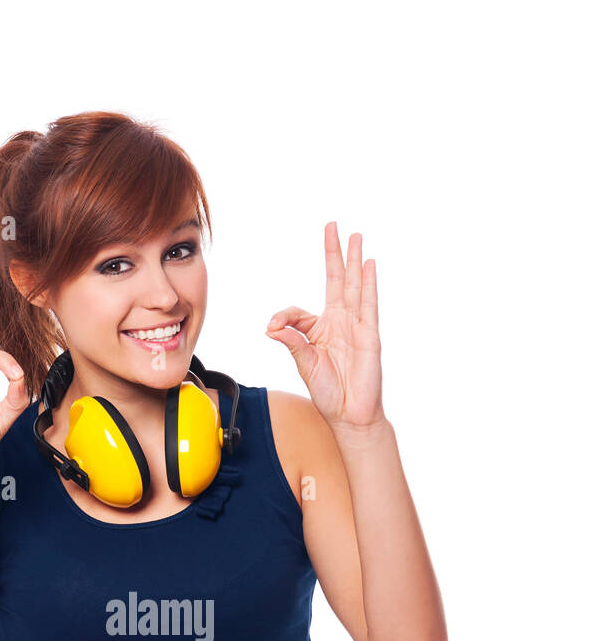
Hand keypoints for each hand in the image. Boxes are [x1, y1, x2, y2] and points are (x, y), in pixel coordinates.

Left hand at [266, 222, 385, 437]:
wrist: (349, 413)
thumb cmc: (329, 392)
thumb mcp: (304, 364)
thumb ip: (291, 341)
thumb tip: (271, 327)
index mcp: (320, 330)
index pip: (300, 311)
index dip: (284, 315)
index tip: (273, 327)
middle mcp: (339, 322)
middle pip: (336, 281)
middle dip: (334, 254)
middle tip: (333, 226)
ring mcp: (356, 326)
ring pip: (354, 286)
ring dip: (353, 261)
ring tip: (355, 237)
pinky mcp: (369, 334)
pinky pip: (369, 304)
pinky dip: (368, 284)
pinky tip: (368, 264)